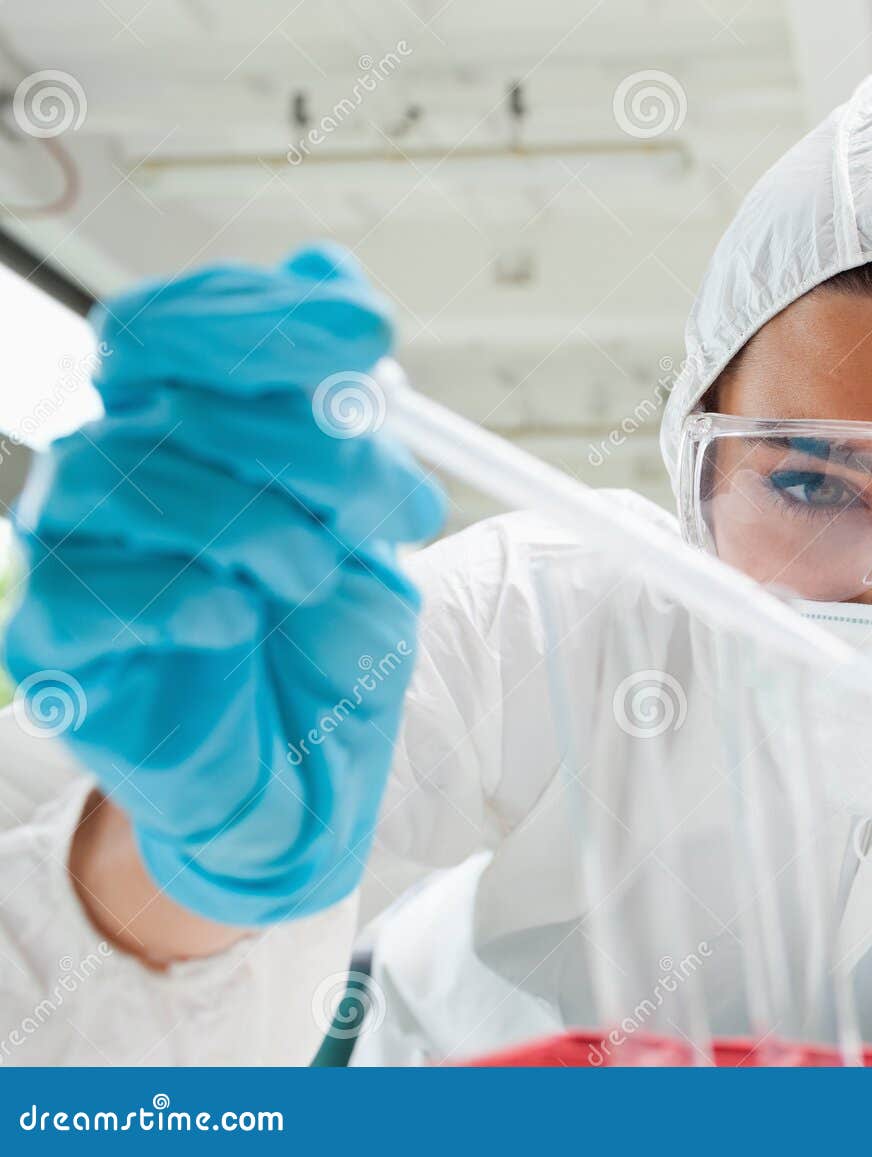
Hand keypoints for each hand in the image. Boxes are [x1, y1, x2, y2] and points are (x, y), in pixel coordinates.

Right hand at [4, 244, 444, 924]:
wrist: (308, 766)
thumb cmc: (324, 633)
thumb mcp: (367, 513)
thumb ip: (344, 406)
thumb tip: (327, 270)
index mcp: (174, 425)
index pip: (172, 327)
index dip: (265, 318)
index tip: (371, 334)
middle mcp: (111, 471)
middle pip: (155, 389)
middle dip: (291, 432)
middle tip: (386, 500)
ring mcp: (72, 553)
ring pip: (121, 475)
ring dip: (253, 520)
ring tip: (318, 574)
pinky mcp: (55, 644)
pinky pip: (89, 590)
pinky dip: (180, 594)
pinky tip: (239, 618)